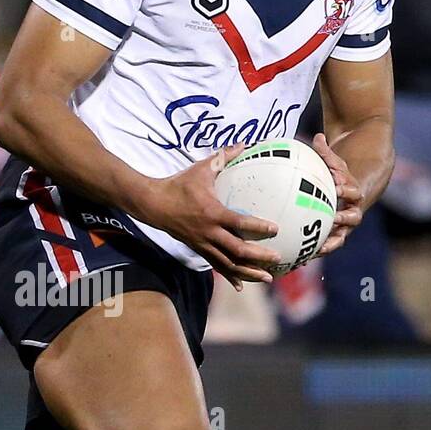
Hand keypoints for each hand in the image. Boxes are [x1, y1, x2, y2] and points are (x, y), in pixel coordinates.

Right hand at [141, 145, 280, 289]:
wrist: (153, 204)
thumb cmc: (179, 184)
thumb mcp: (201, 168)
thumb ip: (225, 157)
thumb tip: (247, 144)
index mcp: (212, 213)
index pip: (238, 223)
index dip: (257, 227)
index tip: (275, 228)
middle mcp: (208, 233)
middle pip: (237, 251)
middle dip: (258, 257)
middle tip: (278, 258)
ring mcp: (202, 244)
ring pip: (228, 264)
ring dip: (248, 272)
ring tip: (267, 278)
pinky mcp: (198, 250)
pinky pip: (216, 266)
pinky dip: (230, 276)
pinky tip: (241, 285)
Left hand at [313, 132, 363, 255]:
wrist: (356, 189)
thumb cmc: (341, 173)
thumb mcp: (336, 162)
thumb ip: (327, 153)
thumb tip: (318, 137)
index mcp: (354, 193)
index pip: (353, 191)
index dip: (346, 190)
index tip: (338, 188)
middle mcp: (353, 210)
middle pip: (352, 219)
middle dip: (342, 221)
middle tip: (331, 222)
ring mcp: (345, 224)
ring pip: (340, 236)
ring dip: (329, 244)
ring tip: (315, 252)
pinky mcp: (336, 233)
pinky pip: (326, 243)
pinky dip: (316, 251)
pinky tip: (299, 259)